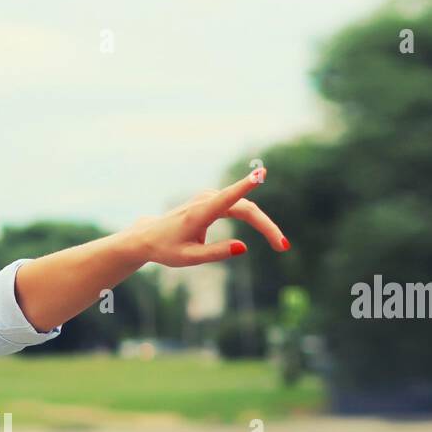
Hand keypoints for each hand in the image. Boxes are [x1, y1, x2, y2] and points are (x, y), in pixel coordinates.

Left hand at [128, 167, 287, 266]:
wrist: (148, 237)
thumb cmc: (167, 249)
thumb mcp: (189, 258)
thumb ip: (215, 253)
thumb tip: (244, 247)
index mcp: (199, 214)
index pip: (227, 198)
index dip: (245, 186)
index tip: (261, 173)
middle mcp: (206, 201)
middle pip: (245, 209)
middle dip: (266, 226)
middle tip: (282, 246)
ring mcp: (209, 198)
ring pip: (244, 208)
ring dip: (263, 224)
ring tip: (279, 244)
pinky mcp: (212, 201)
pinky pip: (238, 207)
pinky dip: (254, 219)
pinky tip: (267, 230)